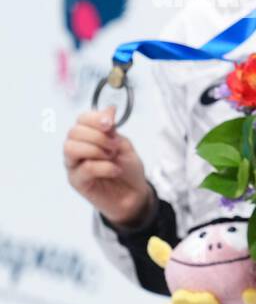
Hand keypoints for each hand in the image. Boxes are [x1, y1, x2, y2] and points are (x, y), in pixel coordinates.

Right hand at [64, 106, 153, 227]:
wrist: (135, 195)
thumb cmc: (128, 169)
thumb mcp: (125, 145)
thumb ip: (113, 130)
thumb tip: (109, 109)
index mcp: (88, 137)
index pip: (81, 119)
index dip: (94, 118)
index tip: (110, 124)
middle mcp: (77, 149)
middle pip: (74, 132)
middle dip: (98, 136)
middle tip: (115, 147)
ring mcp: (74, 165)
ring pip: (71, 148)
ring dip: (96, 149)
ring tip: (112, 157)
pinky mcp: (77, 182)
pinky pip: (84, 168)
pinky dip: (104, 167)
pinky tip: (115, 170)